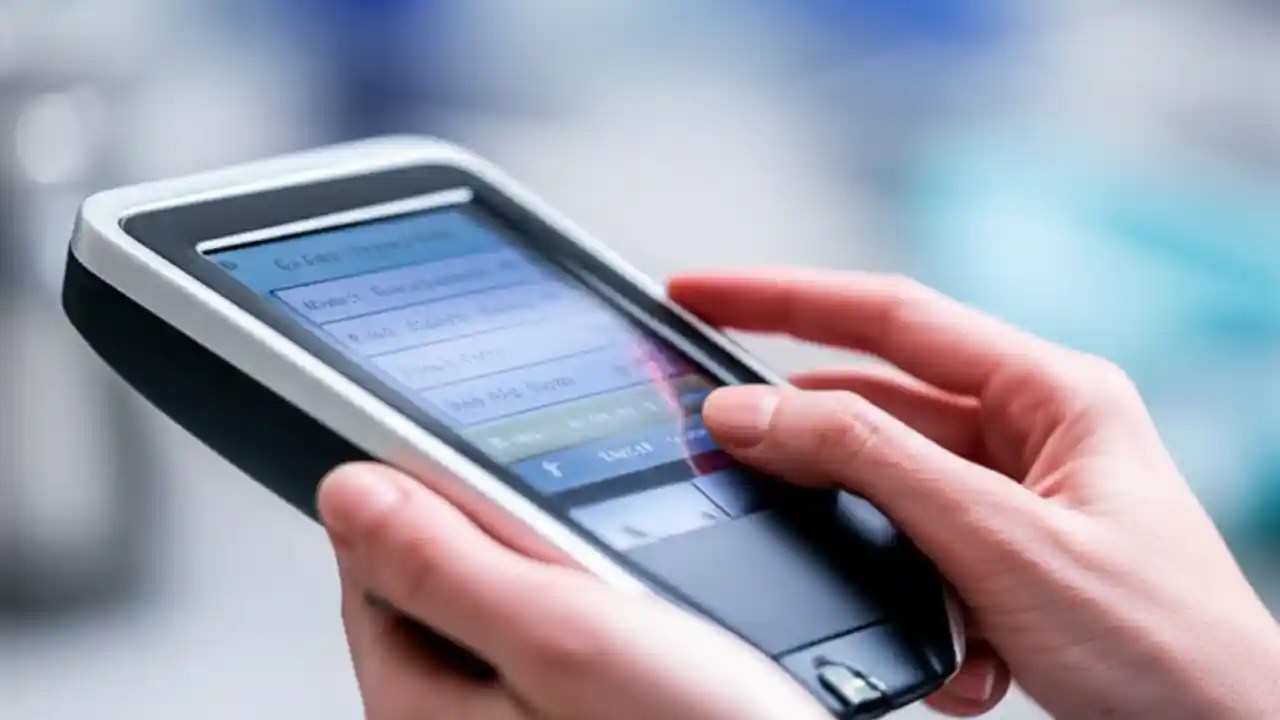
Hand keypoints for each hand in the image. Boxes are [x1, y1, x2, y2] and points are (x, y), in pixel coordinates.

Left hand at [317, 462, 828, 719]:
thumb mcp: (560, 635)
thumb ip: (447, 563)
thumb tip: (351, 490)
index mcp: (425, 711)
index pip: (371, 571)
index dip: (414, 493)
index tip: (465, 448)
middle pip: (448, 588)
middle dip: (509, 533)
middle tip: (576, 521)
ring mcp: (533, 718)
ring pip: (522, 607)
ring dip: (567, 565)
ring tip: (627, 563)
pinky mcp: (593, 710)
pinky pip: (575, 635)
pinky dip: (607, 604)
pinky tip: (654, 604)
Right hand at [670, 269, 1279, 718]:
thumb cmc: (1160, 647)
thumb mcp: (995, 539)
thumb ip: (865, 462)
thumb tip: (752, 412)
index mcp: (1052, 392)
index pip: (889, 315)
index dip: (780, 297)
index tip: (698, 293)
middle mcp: (1033, 433)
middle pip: (880, 403)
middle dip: (811, 440)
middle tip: (723, 441)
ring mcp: (1019, 500)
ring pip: (894, 494)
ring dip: (873, 552)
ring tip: (894, 597)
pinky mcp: (1006, 563)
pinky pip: (920, 558)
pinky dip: (914, 606)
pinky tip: (956, 658)